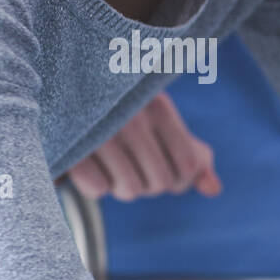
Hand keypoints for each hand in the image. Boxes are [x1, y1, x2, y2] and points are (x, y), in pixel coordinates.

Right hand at [64, 92, 221, 200]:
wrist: (65, 89)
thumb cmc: (125, 112)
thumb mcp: (162, 123)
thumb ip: (193, 155)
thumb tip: (214, 190)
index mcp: (159, 105)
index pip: (188, 165)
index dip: (181, 179)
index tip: (167, 168)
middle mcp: (130, 117)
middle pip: (160, 182)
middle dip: (151, 183)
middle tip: (137, 166)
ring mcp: (98, 132)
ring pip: (131, 190)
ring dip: (124, 185)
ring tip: (115, 165)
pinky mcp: (69, 148)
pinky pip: (98, 189)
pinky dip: (97, 185)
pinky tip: (92, 165)